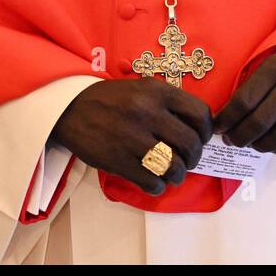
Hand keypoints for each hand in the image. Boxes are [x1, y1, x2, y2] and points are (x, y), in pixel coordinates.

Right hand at [49, 79, 212, 194]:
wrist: (69, 108)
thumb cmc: (111, 99)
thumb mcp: (142, 89)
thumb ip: (168, 104)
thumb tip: (197, 129)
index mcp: (157, 91)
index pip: (200, 114)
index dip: (206, 131)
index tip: (200, 138)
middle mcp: (147, 112)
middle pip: (190, 144)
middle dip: (194, 157)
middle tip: (187, 160)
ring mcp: (132, 137)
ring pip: (174, 167)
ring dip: (177, 175)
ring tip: (171, 173)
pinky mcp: (118, 160)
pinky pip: (152, 182)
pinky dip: (157, 186)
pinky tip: (153, 181)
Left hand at [212, 52, 275, 157]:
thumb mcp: (268, 68)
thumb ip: (249, 91)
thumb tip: (225, 122)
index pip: (244, 100)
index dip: (227, 119)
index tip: (217, 127)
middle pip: (261, 122)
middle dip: (240, 136)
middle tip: (231, 140)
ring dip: (259, 146)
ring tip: (251, 144)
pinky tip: (272, 147)